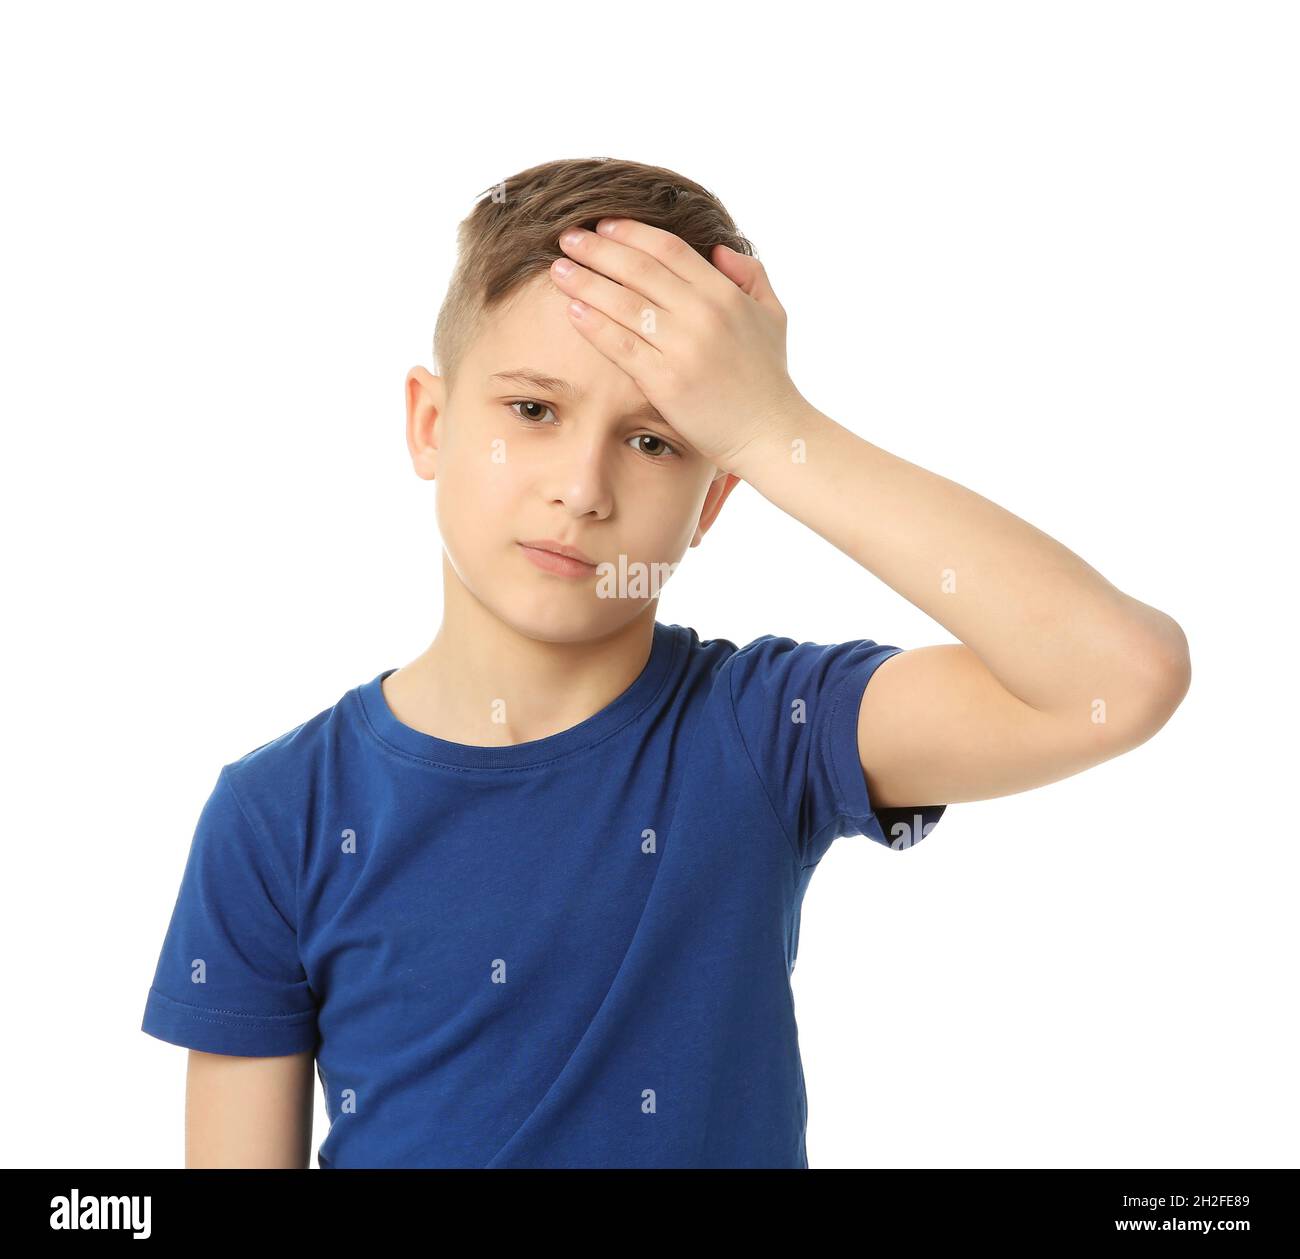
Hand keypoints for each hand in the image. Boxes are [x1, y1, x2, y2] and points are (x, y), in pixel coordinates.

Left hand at [550, 217, 804, 472]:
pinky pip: (621, 346)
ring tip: (559, 269)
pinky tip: (573, 311)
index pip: (669, 249)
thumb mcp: (772, 315)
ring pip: (624, 303)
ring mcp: (682, 348)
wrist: (769, 433)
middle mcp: (702, 315)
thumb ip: (750, 274)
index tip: (603, 224)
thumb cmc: (768, 376)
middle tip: (568, 237)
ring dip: (586, 282)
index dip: (631, 232)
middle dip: (598, 249)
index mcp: (725, 294)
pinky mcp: (665, 382)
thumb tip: (717, 249)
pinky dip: (595, 326)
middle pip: (638, 269)